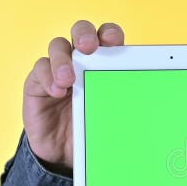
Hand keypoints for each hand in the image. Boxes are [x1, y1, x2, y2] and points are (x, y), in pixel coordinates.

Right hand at [21, 20, 124, 174]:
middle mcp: (80, 59)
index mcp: (103, 62)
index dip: (110, 33)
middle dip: (85, 34)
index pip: (107, 37)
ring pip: (58, 47)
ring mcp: (57, 68)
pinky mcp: (37, 82)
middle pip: (81, 32)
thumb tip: (149, 102)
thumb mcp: (110, 115)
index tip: (114, 40)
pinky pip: (39, 69)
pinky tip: (56, 92)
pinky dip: (47, 77)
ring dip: (62, 59)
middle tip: (88, 47)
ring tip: (68, 79)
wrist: (63, 153)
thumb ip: (123, 102)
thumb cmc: (91, 128)